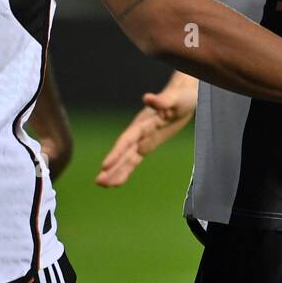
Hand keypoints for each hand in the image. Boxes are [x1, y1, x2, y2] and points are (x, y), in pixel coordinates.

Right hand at [96, 72, 198, 186]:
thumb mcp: (175, 99)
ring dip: (115, 171)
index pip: (127, 140)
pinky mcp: (147, 145)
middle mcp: (139, 132)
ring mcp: (142, 139)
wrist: (183, 98)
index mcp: (143, 122)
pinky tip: (116, 182)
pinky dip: (126, 170)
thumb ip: (162, 100)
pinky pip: (135, 160)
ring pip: (127, 158)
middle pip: (123, 152)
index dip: (116, 153)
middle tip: (98, 181)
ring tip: (101, 184)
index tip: (105, 165)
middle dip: (112, 167)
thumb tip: (147, 97)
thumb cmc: (181, 98)